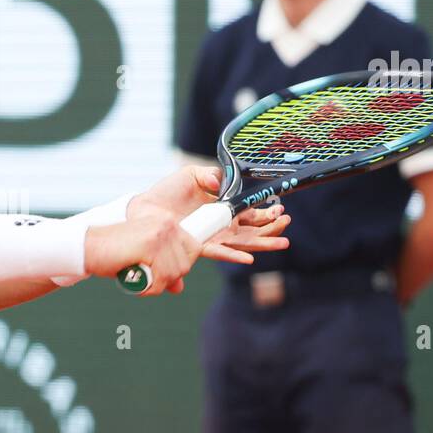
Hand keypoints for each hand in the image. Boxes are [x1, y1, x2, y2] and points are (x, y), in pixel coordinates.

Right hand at [83, 211, 200, 295]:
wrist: (87, 248)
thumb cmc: (113, 254)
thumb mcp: (143, 261)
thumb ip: (163, 269)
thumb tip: (179, 288)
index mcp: (167, 221)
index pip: (193, 248)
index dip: (178, 266)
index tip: (158, 269)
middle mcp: (167, 223)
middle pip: (186, 264)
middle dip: (168, 278)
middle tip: (145, 276)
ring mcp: (160, 233)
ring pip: (176, 273)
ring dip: (158, 284)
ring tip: (138, 277)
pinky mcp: (151, 245)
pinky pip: (163, 278)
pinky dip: (151, 288)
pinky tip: (136, 283)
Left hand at [130, 165, 290, 264]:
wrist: (146, 208)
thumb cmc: (167, 192)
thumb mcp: (191, 175)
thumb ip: (209, 175)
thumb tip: (220, 183)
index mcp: (221, 210)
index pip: (249, 213)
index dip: (265, 212)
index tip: (280, 208)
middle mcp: (219, 226)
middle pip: (251, 231)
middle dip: (270, 228)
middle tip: (286, 224)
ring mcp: (211, 237)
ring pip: (242, 244)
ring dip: (262, 243)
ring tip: (282, 242)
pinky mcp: (199, 246)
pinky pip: (221, 252)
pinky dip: (235, 256)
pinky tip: (249, 257)